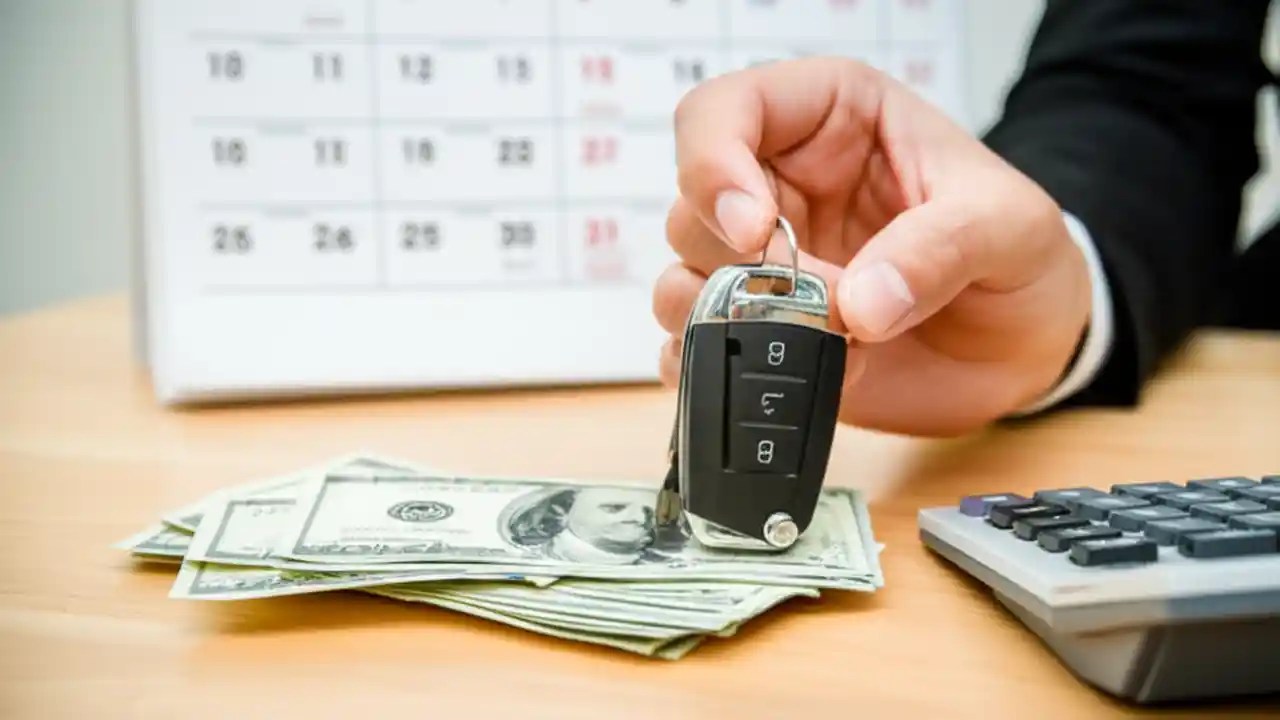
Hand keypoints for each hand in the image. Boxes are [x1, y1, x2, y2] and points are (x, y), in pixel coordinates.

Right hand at [653, 58, 1091, 436]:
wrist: (1028, 344)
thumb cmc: (1017, 254)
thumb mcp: (1008, 225)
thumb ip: (939, 249)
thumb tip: (858, 306)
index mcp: (826, 121)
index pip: (721, 113)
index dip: (715, 167)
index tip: (756, 231)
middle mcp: (776, 189)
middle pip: (690, 210)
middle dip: (743, 269)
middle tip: (822, 306)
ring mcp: (763, 270)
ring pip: (680, 282)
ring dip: (730, 323)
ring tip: (824, 343)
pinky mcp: (762, 338)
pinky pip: (695, 351)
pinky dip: (720, 372)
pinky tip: (781, 376)